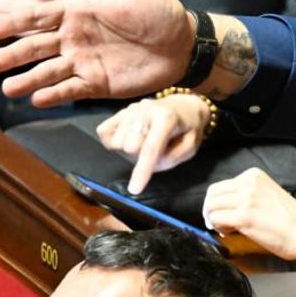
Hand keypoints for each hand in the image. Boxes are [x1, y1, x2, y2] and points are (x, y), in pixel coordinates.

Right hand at [0, 0, 191, 106]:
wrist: (183, 43)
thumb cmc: (159, 10)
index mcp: (78, 11)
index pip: (39, 15)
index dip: (15, 21)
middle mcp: (74, 37)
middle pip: (36, 46)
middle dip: (11, 54)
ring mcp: (84, 61)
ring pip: (49, 71)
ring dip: (28, 79)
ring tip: (9, 88)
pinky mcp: (97, 83)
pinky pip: (71, 90)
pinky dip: (55, 95)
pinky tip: (38, 100)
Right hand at [97, 95, 211, 193]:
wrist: (183, 107)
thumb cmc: (187, 129)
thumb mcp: (191, 146)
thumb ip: (173, 158)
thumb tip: (150, 166)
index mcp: (166, 118)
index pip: (150, 149)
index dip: (142, 171)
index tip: (134, 189)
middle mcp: (145, 110)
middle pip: (129, 147)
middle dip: (140, 156)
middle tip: (154, 149)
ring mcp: (130, 109)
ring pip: (116, 141)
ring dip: (128, 149)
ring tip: (144, 140)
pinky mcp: (119, 111)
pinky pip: (104, 132)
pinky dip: (113, 141)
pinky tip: (128, 138)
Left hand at [203, 168, 295, 261]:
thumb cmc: (290, 218)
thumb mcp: (267, 193)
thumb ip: (246, 194)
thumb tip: (224, 206)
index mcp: (254, 175)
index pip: (221, 186)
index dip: (218, 202)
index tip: (225, 213)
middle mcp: (248, 183)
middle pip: (212, 194)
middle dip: (211, 209)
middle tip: (218, 222)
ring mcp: (246, 199)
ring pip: (211, 207)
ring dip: (215, 219)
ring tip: (228, 228)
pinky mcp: (244, 217)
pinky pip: (216, 219)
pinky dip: (219, 227)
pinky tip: (231, 232)